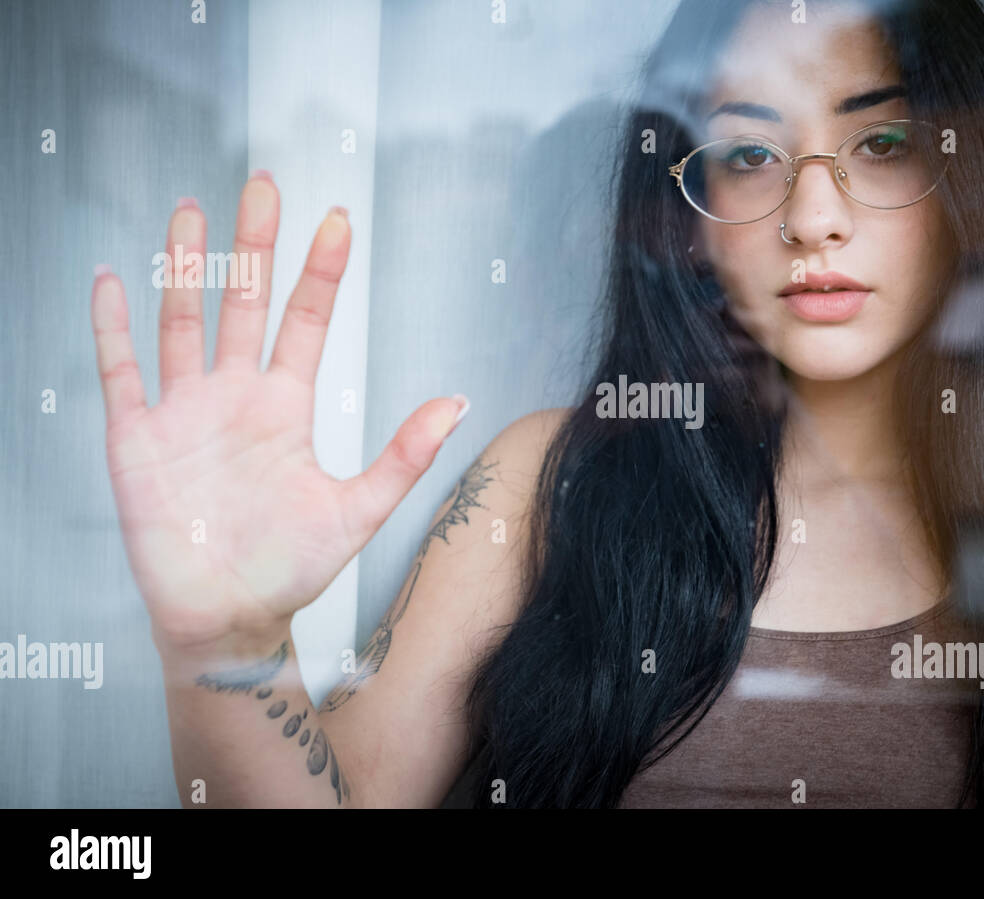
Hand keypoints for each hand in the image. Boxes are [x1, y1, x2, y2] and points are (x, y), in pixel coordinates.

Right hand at [91, 175, 466, 651]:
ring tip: (193, 211)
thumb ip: (406, 455)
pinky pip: (121, 370)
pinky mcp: (136, 438)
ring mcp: (182, 412)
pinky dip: (114, 326)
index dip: (320, 272)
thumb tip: (460, 401)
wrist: (228, 616)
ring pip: (182, 322)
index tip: (338, 220)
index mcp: (285, 407)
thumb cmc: (291, 567)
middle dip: (253, 245)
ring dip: (186, 268)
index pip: (305, 322)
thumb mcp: (359, 508)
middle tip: (264, 185)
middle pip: (243, 303)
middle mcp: (234, 397)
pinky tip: (115, 279)